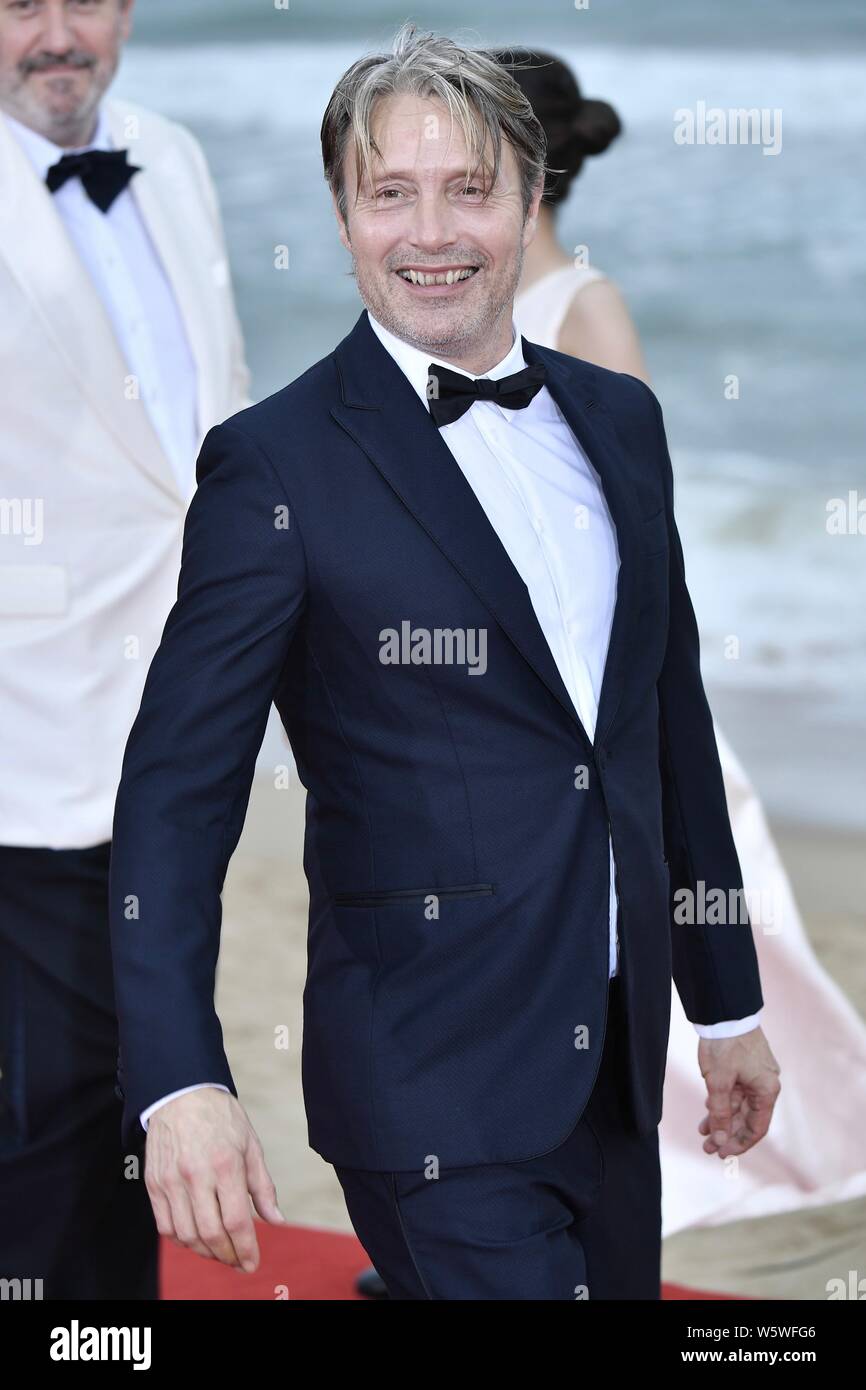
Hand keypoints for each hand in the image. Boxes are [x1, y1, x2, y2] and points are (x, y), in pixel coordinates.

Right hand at [144, 1086, 284, 1270]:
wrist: (180, 1093)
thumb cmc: (221, 1118)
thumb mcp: (250, 1144)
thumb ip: (262, 1186)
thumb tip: (276, 1220)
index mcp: (225, 1164)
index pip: (236, 1220)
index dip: (246, 1248)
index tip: (252, 1263)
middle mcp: (196, 1175)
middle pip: (210, 1234)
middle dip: (227, 1256)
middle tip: (238, 1262)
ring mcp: (171, 1181)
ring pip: (186, 1235)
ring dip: (205, 1252)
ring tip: (219, 1251)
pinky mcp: (153, 1183)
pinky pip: (165, 1226)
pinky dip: (182, 1240)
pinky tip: (196, 1238)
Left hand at [697, 1027, 780, 1158]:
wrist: (725, 1010)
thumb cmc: (725, 1045)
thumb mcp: (718, 1082)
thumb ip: (719, 1113)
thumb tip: (720, 1140)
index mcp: (767, 1090)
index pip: (756, 1128)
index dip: (739, 1144)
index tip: (722, 1154)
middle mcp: (766, 1084)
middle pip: (747, 1117)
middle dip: (726, 1133)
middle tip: (707, 1146)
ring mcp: (757, 1074)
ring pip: (739, 1104)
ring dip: (721, 1117)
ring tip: (702, 1130)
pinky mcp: (747, 1065)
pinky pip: (736, 1090)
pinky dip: (722, 1101)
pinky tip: (707, 1107)